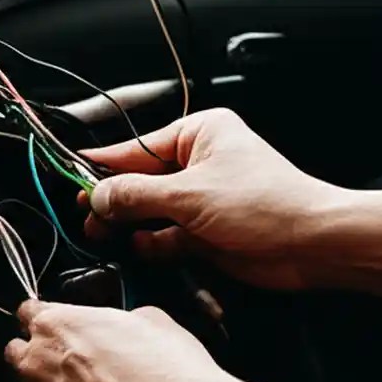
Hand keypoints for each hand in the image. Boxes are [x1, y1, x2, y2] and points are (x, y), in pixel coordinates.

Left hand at [5, 300, 240, 381]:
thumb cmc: (169, 372)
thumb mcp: (153, 321)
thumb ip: (122, 319)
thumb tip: (125, 326)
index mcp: (60, 323)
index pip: (29, 310)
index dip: (42, 314)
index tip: (52, 320)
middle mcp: (41, 361)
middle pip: (18, 349)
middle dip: (35, 350)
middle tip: (64, 355)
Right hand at [81, 108, 343, 289]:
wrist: (313, 246)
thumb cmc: (265, 205)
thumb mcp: (189, 195)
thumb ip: (135, 195)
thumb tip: (96, 194)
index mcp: (199, 134)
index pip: (137, 147)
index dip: (102, 163)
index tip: (69, 172)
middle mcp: (199, 163)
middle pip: (139, 180)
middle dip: (114, 199)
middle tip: (85, 213)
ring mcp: (202, 199)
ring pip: (150, 211)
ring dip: (129, 224)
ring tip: (103, 233)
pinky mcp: (206, 233)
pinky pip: (167, 236)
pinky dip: (153, 244)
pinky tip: (142, 247)